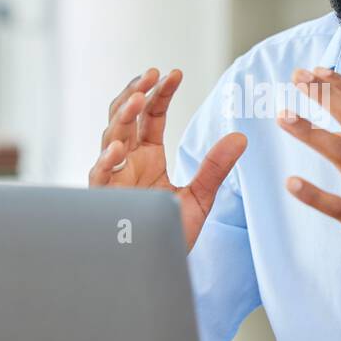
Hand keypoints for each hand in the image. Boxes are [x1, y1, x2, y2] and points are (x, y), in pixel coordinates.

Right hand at [89, 67, 246, 251]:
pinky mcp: (104, 200)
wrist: (157, 268)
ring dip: (121, 116)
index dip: (160, 92)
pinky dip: (106, 162)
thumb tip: (241, 137)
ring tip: (138, 98)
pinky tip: (118, 149)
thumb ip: (216, 167)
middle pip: (124, 116)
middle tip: (151, 75)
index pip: (151, 115)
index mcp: (147, 155)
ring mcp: (113, 178)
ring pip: (109, 137)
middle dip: (135, 93)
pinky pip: (99, 177)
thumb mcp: (200, 197)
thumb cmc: (171, 232)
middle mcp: (127, 161)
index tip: (174, 72)